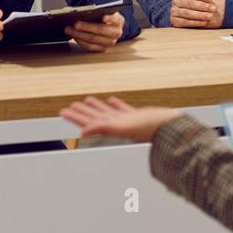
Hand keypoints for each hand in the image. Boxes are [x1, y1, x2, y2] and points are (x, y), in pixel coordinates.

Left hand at [60, 96, 180, 141]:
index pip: (87, 121)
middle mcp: (116, 124)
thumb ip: (102, 129)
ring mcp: (126, 121)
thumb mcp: (123, 128)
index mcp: (110, 127)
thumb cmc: (149, 130)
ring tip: (87, 101)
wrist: (169, 128)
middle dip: (81, 112)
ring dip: (96, 107)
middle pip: (94, 117)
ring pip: (107, 113)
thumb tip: (83, 132)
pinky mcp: (137, 116)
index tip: (63, 112)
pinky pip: (123, 109)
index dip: (75, 116)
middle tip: (70, 106)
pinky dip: (115, 104)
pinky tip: (112, 100)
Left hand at [65, 11, 123, 52]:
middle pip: (101, 30)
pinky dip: (80, 41)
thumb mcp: (104, 11)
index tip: (103, 17)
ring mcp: (110, 42)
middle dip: (87, 27)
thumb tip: (83, 12)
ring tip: (69, 29)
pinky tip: (73, 35)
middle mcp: (116, 32)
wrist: (107, 26)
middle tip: (75, 24)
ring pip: (93, 40)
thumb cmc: (102, 16)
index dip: (110, 18)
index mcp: (118, 20)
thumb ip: (98, 11)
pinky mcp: (103, 49)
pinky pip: (90, 47)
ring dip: (79, 34)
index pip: (115, 19)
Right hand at [170, 0, 224, 27]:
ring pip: (187, 13)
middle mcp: (176, 1)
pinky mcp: (174, 21)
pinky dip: (195, 22)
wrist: (207, 15)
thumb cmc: (207, 1)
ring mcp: (174, 11)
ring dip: (200, 15)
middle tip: (213, 8)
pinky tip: (204, 22)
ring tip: (210, 16)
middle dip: (202, 6)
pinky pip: (184, 22)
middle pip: (189, 3)